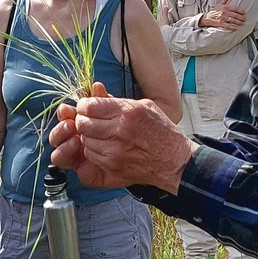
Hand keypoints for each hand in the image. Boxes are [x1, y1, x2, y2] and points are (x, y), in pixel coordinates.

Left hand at [48, 81, 194, 192]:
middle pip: (83, 124)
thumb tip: (96, 91)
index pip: (90, 106)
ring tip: (101, 135)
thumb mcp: (144, 106)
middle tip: (90, 121)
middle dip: (83, 121)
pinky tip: (105, 147)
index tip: (87, 107)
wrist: (174, 161)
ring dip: (88, 137)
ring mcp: (115, 151)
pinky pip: (91, 156)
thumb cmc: (161, 132)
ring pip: (85, 141)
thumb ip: (117, 100)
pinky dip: (93, 151)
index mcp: (128, 112)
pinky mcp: (113, 166)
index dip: (84, 106)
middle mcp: (119, 131)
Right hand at [200, 0, 245, 30]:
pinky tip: (236, 28)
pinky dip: (233, 27)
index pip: (235, 8)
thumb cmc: (214, 11)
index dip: (240, 11)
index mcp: (225, 7)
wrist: (206, 17)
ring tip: (242, 23)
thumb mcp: (219, 4)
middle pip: (235, 15)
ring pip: (233, 21)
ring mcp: (223, 18)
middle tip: (244, 19)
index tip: (244, 12)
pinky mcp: (221, 23)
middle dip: (241, 18)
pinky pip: (228, 26)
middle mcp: (224, 12)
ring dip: (238, 23)